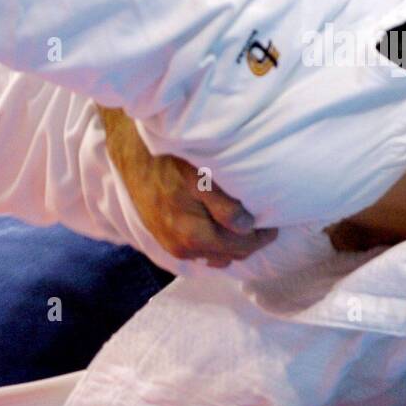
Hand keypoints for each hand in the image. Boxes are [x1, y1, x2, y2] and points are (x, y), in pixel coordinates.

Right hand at [98, 105, 276, 266]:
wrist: (132, 150)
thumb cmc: (170, 158)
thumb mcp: (201, 177)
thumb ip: (225, 206)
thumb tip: (247, 227)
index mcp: (193, 236)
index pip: (241, 247)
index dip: (261, 236)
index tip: (273, 223)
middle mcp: (181, 248)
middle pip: (229, 255)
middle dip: (248, 241)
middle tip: (262, 221)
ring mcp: (171, 245)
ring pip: (214, 255)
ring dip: (231, 243)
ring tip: (243, 222)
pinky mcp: (164, 237)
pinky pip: (198, 250)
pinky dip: (214, 241)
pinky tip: (219, 224)